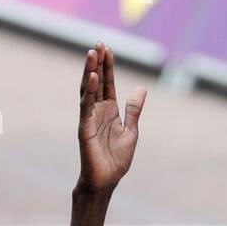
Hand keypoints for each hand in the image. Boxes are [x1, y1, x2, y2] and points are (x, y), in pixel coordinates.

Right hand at [77, 43, 146, 193]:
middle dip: (98, 63)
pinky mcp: (84, 128)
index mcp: (110, 111)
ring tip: (92, 53)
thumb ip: (134, 111)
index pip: (108, 84)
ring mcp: (89, 118)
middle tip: (98, 44)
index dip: (108, 67)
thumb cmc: (116, 160)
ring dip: (90, 71)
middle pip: (97, 82)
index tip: (109, 49)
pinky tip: (93, 77)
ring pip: (88, 90)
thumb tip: (141, 89)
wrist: (106, 182)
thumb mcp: (131, 132)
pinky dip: (89, 91)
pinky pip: (86, 106)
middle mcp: (98, 111)